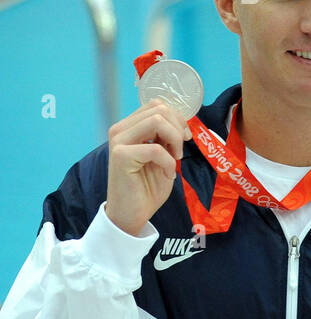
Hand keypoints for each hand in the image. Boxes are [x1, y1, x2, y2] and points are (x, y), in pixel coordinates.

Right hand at [105, 99, 191, 235]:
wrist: (132, 214)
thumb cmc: (148, 186)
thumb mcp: (164, 155)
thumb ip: (167, 135)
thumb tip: (182, 120)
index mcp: (130, 127)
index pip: (156, 104)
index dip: (177, 118)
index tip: (185, 137)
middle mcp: (120, 129)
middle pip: (159, 109)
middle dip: (178, 128)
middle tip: (179, 151)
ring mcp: (118, 141)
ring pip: (157, 120)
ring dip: (174, 140)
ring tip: (174, 159)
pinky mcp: (121, 156)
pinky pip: (156, 149)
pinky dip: (168, 162)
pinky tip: (167, 173)